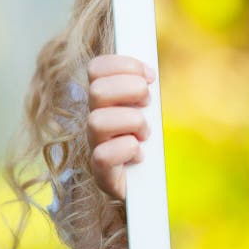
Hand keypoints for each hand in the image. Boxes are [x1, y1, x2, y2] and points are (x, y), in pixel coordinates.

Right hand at [86, 54, 155, 199]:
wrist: (152, 184)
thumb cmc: (153, 140)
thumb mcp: (153, 104)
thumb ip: (146, 83)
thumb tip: (150, 70)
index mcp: (106, 99)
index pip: (97, 68)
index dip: (123, 65)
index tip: (149, 75)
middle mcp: (95, 120)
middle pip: (96, 90)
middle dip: (131, 90)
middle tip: (148, 102)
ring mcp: (95, 146)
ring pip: (97, 121)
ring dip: (132, 122)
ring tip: (145, 133)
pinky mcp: (102, 174)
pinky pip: (103, 155)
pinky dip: (127, 150)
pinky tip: (139, 153)